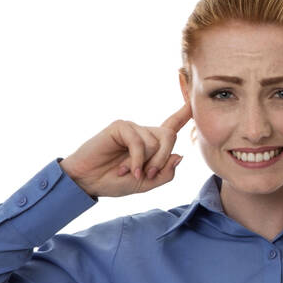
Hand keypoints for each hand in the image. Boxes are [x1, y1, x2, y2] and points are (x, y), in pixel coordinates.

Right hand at [60, 103, 192, 197]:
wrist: (88, 182)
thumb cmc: (116, 181)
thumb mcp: (147, 183)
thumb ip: (166, 173)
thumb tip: (179, 155)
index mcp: (153, 144)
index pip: (173, 125)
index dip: (185, 112)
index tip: (194, 99)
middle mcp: (145, 132)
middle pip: (170, 137)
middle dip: (162, 160)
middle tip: (148, 174)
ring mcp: (133, 128)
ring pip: (156, 143)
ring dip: (145, 163)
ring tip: (128, 171)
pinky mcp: (121, 127)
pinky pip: (140, 143)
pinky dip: (136, 160)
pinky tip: (126, 170)